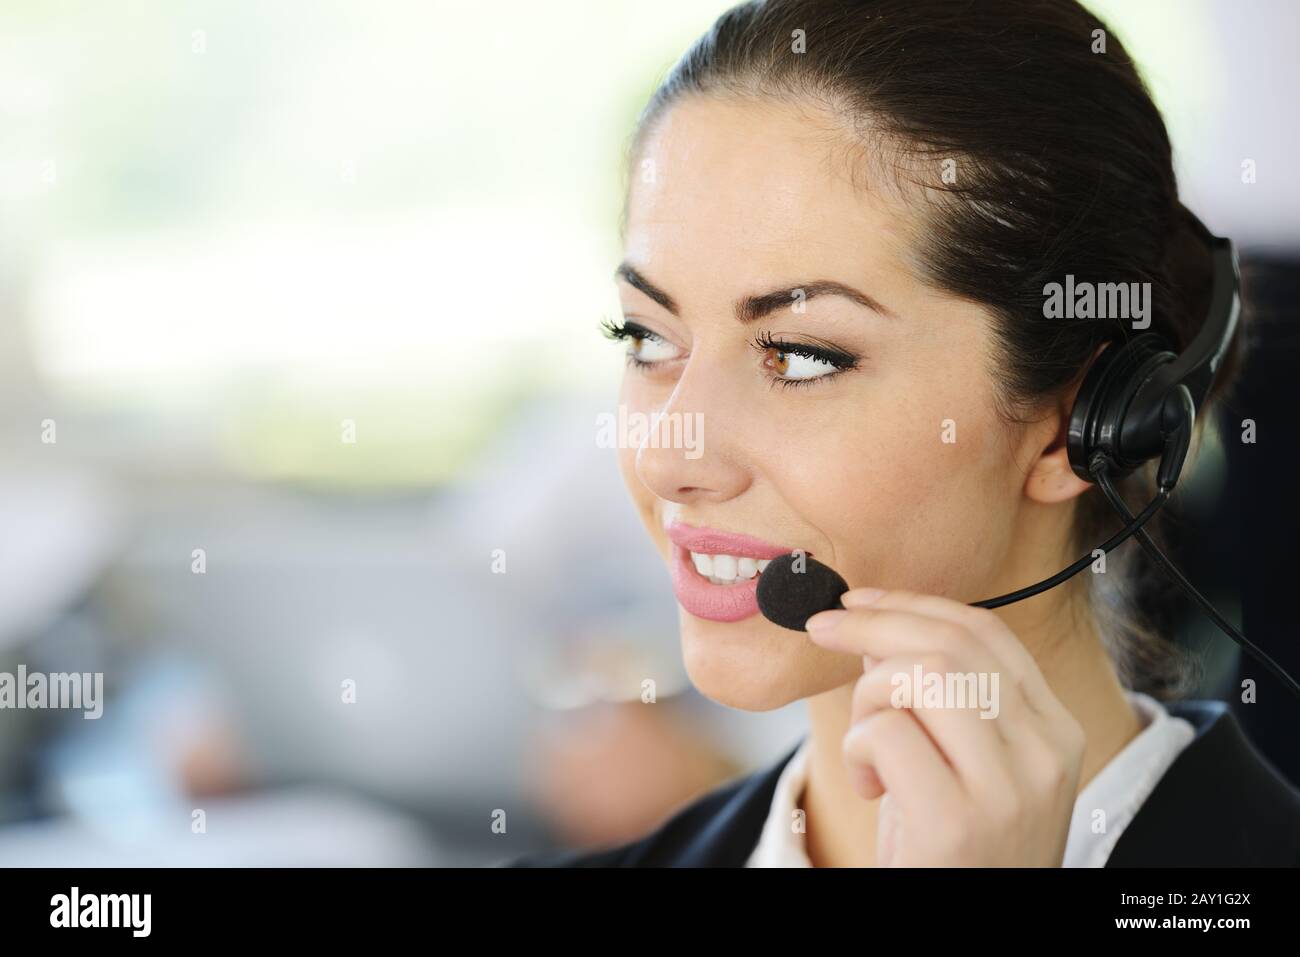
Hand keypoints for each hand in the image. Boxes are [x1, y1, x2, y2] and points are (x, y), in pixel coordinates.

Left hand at [804, 588, 1085, 866]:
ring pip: (919, 676)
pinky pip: (887, 734)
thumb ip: (942, 702)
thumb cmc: (952, 851)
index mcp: (1054, 731)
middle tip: (824, 630)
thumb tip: (876, 629)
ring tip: (865, 745)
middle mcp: (1046, 753)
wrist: (969, 933)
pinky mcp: (958, 820)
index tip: (860, 601)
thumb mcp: (966, 768)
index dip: (914, 604)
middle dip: (872, 624)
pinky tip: (870, 788)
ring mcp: (1008, 788)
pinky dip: (857, 749)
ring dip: (866, 696)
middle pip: (948, 643)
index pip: (987, 633)